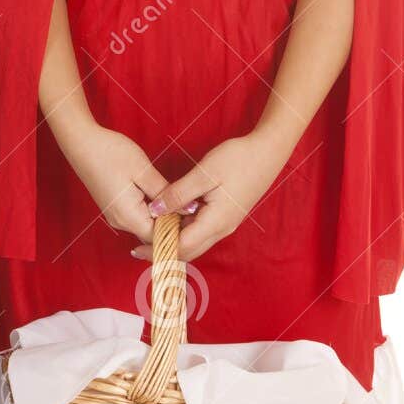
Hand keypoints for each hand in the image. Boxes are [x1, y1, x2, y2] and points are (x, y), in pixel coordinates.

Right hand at [59, 121, 190, 243]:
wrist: (81, 142)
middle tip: (195, 210)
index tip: (198, 218)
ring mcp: (116, 215)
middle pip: (153, 235)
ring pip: (146, 226)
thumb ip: (166, 192)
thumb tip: (189, 209)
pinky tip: (166, 200)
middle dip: (174, 226)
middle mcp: (120, 222)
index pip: (159, 238)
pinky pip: (139, 218)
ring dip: (164, 219)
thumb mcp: (143, 170)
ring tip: (185, 204)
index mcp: (128, 216)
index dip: (180, 231)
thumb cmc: (111, 153)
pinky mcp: (115, 207)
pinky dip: (154, 213)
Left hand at [130, 132, 288, 262]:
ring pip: (195, 242)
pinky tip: (170, 221)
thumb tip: (154, 211)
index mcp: (216, 222)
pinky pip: (202, 232)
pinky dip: (184, 232)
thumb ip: (178, 194)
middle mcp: (222, 229)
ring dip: (173, 242)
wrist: (267, 152)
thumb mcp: (204, 174)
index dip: (158, 248)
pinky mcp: (226, 215)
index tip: (136, 246)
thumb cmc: (237, 160)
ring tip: (150, 235)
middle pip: (188, 251)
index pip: (182, 246)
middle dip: (163, 251)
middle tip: (137, 248)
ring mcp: (226, 223)